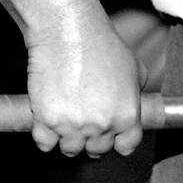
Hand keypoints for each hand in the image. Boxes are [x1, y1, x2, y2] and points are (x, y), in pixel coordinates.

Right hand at [25, 18, 143, 158]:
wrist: (69, 33)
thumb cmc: (102, 45)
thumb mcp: (134, 67)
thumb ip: (137, 90)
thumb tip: (138, 100)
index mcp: (127, 115)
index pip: (126, 146)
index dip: (118, 142)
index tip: (110, 138)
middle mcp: (102, 125)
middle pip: (97, 149)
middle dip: (91, 139)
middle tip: (85, 121)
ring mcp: (74, 125)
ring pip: (70, 148)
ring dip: (67, 138)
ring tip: (66, 117)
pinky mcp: (47, 120)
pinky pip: (44, 143)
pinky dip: (44, 135)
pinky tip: (48, 119)